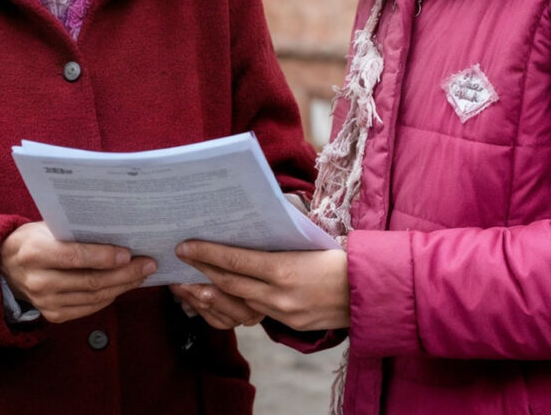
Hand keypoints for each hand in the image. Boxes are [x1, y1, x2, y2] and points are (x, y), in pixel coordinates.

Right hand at [0, 222, 155, 323]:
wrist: (4, 266)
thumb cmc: (33, 239)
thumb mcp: (47, 226)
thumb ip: (75, 230)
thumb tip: (117, 229)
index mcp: (35, 252)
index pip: (75, 257)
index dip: (104, 257)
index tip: (129, 253)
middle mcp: (39, 280)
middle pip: (90, 280)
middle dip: (124, 273)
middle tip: (148, 264)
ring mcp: (45, 302)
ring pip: (93, 297)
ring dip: (122, 286)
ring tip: (142, 274)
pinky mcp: (53, 315)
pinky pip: (88, 308)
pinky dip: (109, 297)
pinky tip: (123, 286)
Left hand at [176, 242, 349, 331]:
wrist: (369, 290)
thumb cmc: (339, 255)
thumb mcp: (306, 240)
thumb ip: (277, 239)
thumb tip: (247, 227)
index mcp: (284, 268)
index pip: (235, 261)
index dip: (206, 253)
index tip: (185, 245)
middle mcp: (279, 295)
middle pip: (229, 284)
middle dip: (201, 270)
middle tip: (181, 259)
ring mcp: (283, 313)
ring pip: (237, 303)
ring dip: (211, 293)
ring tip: (192, 282)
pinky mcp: (289, 324)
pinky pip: (254, 314)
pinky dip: (234, 304)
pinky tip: (222, 296)